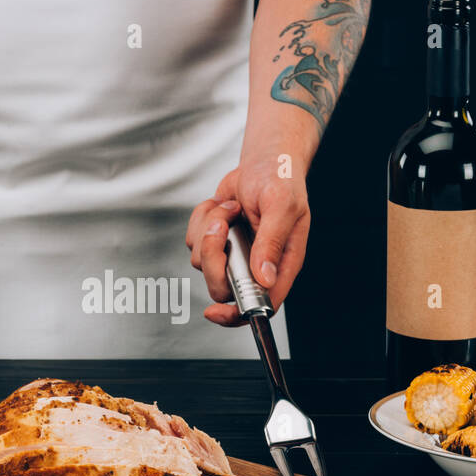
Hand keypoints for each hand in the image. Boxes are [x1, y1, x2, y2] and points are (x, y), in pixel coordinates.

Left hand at [185, 163, 310, 325]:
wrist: (263, 160)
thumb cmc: (281, 179)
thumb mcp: (281, 206)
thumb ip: (271, 243)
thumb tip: (265, 278)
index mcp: (281, 263)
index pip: (262, 303)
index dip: (238, 315)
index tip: (216, 312)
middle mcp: (256, 264)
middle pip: (222, 287)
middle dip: (213, 258)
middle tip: (221, 227)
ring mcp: (233, 254)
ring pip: (202, 263)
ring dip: (210, 229)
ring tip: (230, 208)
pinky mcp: (215, 241)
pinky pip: (193, 241)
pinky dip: (202, 218)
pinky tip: (222, 205)